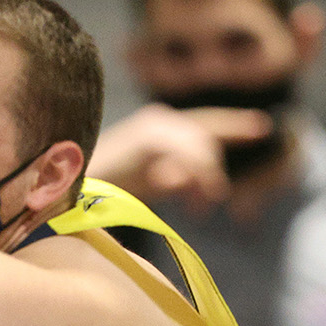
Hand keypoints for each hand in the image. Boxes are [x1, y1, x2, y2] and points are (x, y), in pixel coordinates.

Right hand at [87, 103, 271, 211]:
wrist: (61, 191)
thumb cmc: (99, 194)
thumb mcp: (145, 185)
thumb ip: (173, 179)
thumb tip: (202, 184)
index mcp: (157, 129)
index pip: (205, 123)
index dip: (235, 126)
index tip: (264, 127)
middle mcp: (158, 120)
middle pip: (207, 138)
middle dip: (215, 168)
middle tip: (205, 203)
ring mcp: (154, 127)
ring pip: (202, 148)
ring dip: (205, 178)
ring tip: (200, 204)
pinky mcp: (152, 139)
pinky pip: (194, 156)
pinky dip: (200, 178)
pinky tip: (196, 199)